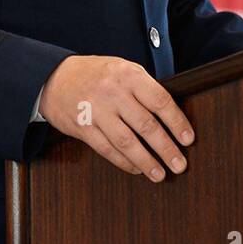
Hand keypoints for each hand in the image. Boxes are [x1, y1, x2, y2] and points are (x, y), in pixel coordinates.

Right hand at [39, 55, 194, 181]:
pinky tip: (136, 169)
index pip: (159, 101)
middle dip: (166, 149)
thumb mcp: (122, 69)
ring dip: (146, 161)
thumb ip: (144, 87)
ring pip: (127, 142)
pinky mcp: (82, 128)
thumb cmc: (96, 74)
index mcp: (128, 75)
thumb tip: (172, 116)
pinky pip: (107, 149)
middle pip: (146, 125)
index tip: (188, 139)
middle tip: (180, 165)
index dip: (177, 122)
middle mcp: (113, 92)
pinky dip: (124, 162)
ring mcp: (96, 111)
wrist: (54, 78)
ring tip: (160, 174)